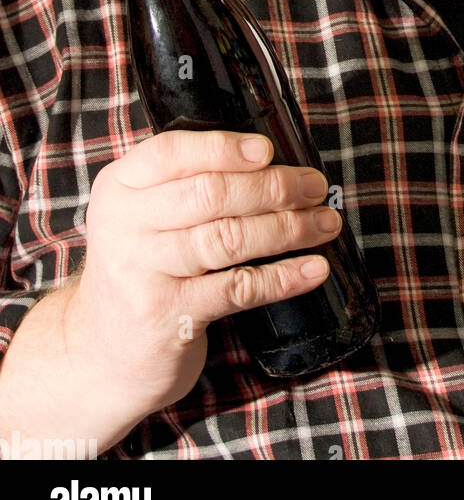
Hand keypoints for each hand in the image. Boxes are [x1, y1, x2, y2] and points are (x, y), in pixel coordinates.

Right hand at [65, 130, 341, 410]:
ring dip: (289, 229)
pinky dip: (283, 277)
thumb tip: (272, 160)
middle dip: (275, 187)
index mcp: (120, 187)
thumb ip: (188, 182)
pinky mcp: (166, 317)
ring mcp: (143, 273)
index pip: (171, 152)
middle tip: (316, 187)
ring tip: (327, 223)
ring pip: (230, 239)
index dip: (224, 148)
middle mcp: (125, 226)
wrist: (100, 351)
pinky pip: (237, 288)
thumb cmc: (143, 266)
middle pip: (212, 195)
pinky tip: (314, 269)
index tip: (269, 150)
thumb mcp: (145, 215)